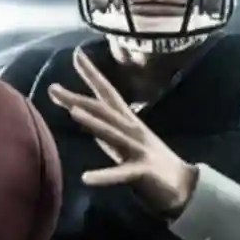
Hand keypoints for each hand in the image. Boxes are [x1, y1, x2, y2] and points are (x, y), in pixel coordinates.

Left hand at [47, 46, 199, 217]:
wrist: (185, 186)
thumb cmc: (150, 162)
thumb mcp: (123, 143)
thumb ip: (102, 129)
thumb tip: (81, 113)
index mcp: (128, 122)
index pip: (107, 93)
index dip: (92, 74)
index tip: (77, 53)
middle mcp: (133, 130)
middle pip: (104, 110)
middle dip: (79, 98)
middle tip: (53, 87)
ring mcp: (139, 149)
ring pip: (114, 134)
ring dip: (95, 123)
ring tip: (73, 112)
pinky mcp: (143, 171)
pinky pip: (121, 174)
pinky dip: (104, 176)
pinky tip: (86, 178)